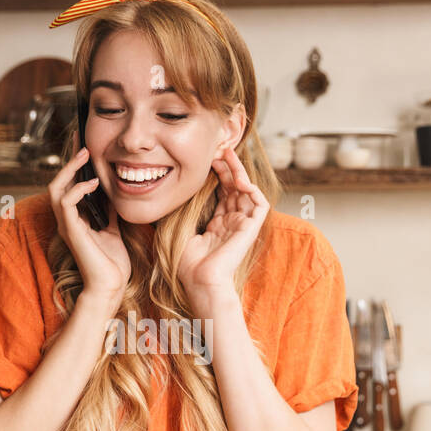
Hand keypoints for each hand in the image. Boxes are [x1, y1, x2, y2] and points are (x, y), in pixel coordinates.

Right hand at [48, 147, 130, 308]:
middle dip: (69, 160)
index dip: (74, 165)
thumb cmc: (112, 263)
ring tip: (86, 154)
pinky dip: (78, 188)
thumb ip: (108, 212)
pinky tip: (94, 182)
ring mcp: (67, 225)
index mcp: (75, 219)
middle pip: (58, 182)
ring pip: (56, 188)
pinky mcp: (71, 231)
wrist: (111, 286)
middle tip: (83, 141)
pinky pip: (66, 202)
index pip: (69, 185)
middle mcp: (67, 220)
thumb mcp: (113, 229)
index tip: (85, 145)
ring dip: (70, 169)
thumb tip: (112, 194)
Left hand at [178, 145, 268, 313]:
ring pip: (248, 191)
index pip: (224, 193)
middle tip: (220, 149)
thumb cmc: (188, 265)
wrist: (200, 281)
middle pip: (236, 188)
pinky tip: (239, 179)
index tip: (209, 159)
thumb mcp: (181, 231)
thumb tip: (171, 193)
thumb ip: (184, 212)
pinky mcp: (251, 229)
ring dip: (240, 172)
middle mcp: (233, 223)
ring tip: (229, 156)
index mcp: (219, 225)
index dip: (219, 174)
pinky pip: (259, 203)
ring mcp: (243, 225)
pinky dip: (252, 189)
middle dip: (229, 167)